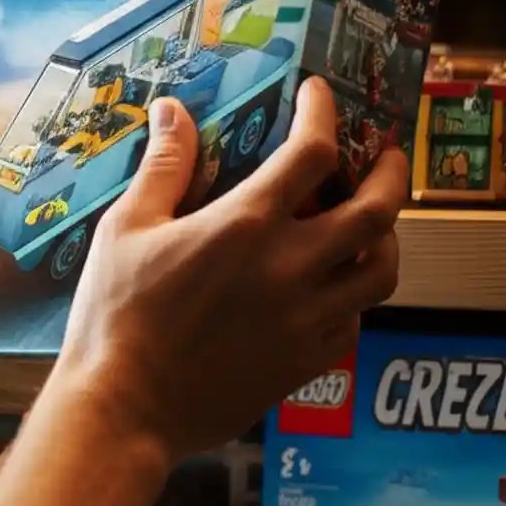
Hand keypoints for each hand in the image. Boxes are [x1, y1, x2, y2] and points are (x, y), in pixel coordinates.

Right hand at [51, 76, 405, 460]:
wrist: (124, 410)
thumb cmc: (115, 316)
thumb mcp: (126, 229)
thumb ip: (164, 167)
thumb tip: (173, 111)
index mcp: (247, 225)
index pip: (312, 150)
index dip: (323, 112)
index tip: (319, 94)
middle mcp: (291, 268)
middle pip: (377, 209)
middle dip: (390, 172)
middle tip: (384, 155)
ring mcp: (305, 320)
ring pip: (380, 271)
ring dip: (385, 238)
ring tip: (371, 224)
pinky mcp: (304, 363)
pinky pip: (354, 321)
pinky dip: (354, 295)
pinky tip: (333, 286)